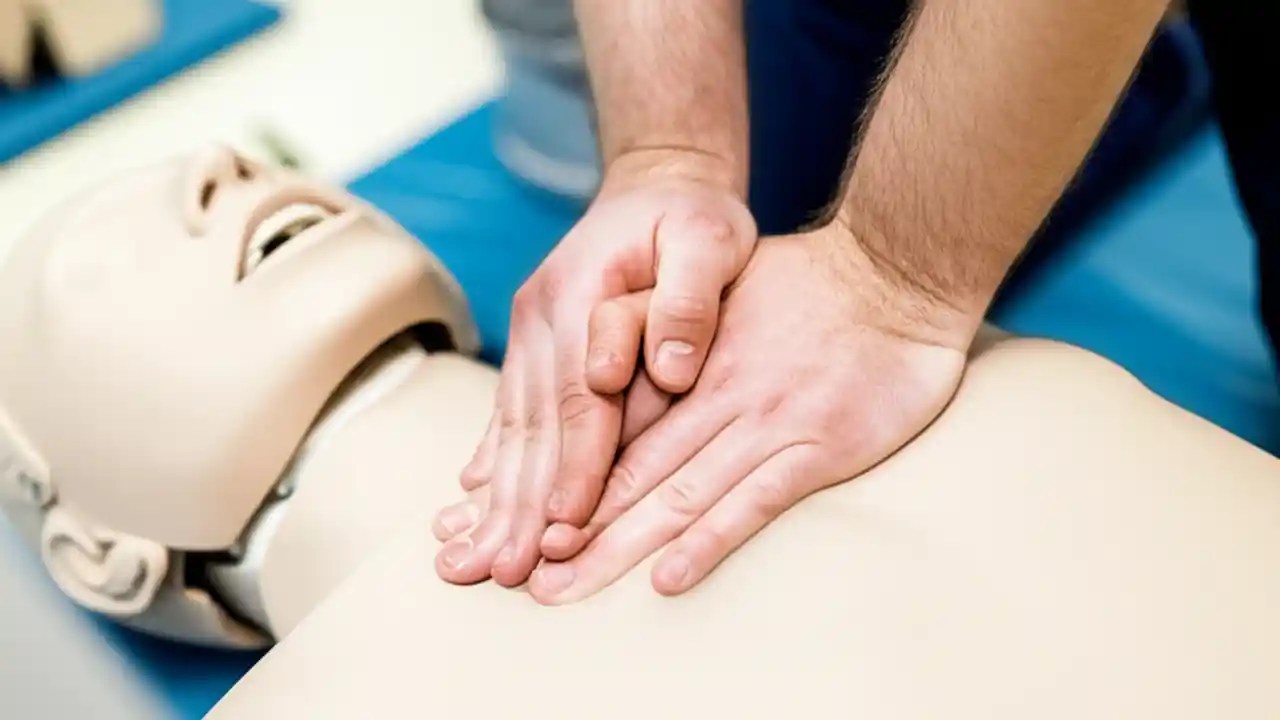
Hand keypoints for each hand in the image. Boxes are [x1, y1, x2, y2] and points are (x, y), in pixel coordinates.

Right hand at [433, 161, 755, 587]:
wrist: (655, 187)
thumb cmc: (691, 218)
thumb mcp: (710, 237)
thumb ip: (689, 298)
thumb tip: (670, 368)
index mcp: (581, 294)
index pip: (578, 399)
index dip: (574, 466)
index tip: (565, 526)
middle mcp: (541, 318)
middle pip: (531, 425)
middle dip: (516, 505)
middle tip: (499, 571)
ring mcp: (529, 333)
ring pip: (511, 428)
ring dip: (493, 499)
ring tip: (466, 558)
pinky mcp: (532, 346)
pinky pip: (506, 413)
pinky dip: (490, 463)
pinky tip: (469, 503)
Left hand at [528, 224, 975, 603]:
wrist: (898, 273)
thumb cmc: (813, 280)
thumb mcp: (726, 283)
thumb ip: (678, 326)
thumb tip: (633, 366)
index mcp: (689, 362)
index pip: (613, 431)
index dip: (568, 479)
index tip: (525, 521)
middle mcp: (715, 398)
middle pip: (631, 475)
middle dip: (576, 530)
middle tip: (528, 577)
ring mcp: (765, 424)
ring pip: (677, 495)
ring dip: (618, 545)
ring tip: (567, 587)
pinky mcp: (816, 447)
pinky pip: (753, 503)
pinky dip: (707, 541)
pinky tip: (667, 577)